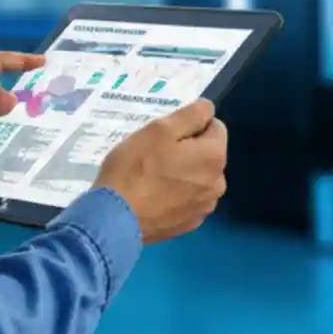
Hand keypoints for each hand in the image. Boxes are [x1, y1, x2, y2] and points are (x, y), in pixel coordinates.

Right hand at [94, 100, 227, 243]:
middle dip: (189, 150)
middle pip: (207, 154)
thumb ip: (191, 115)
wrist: (114, 219)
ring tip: (153, 178)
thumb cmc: (135, 168)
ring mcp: (204, 207)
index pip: (214, 127)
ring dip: (184, 173)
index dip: (191, 126)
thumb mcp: (159, 130)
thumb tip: (209, 109)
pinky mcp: (190, 224)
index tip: (166, 135)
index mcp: (214, 157)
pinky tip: (154, 197)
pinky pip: (188, 200)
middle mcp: (218, 183)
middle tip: (156, 155)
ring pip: (198, 178)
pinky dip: (177, 195)